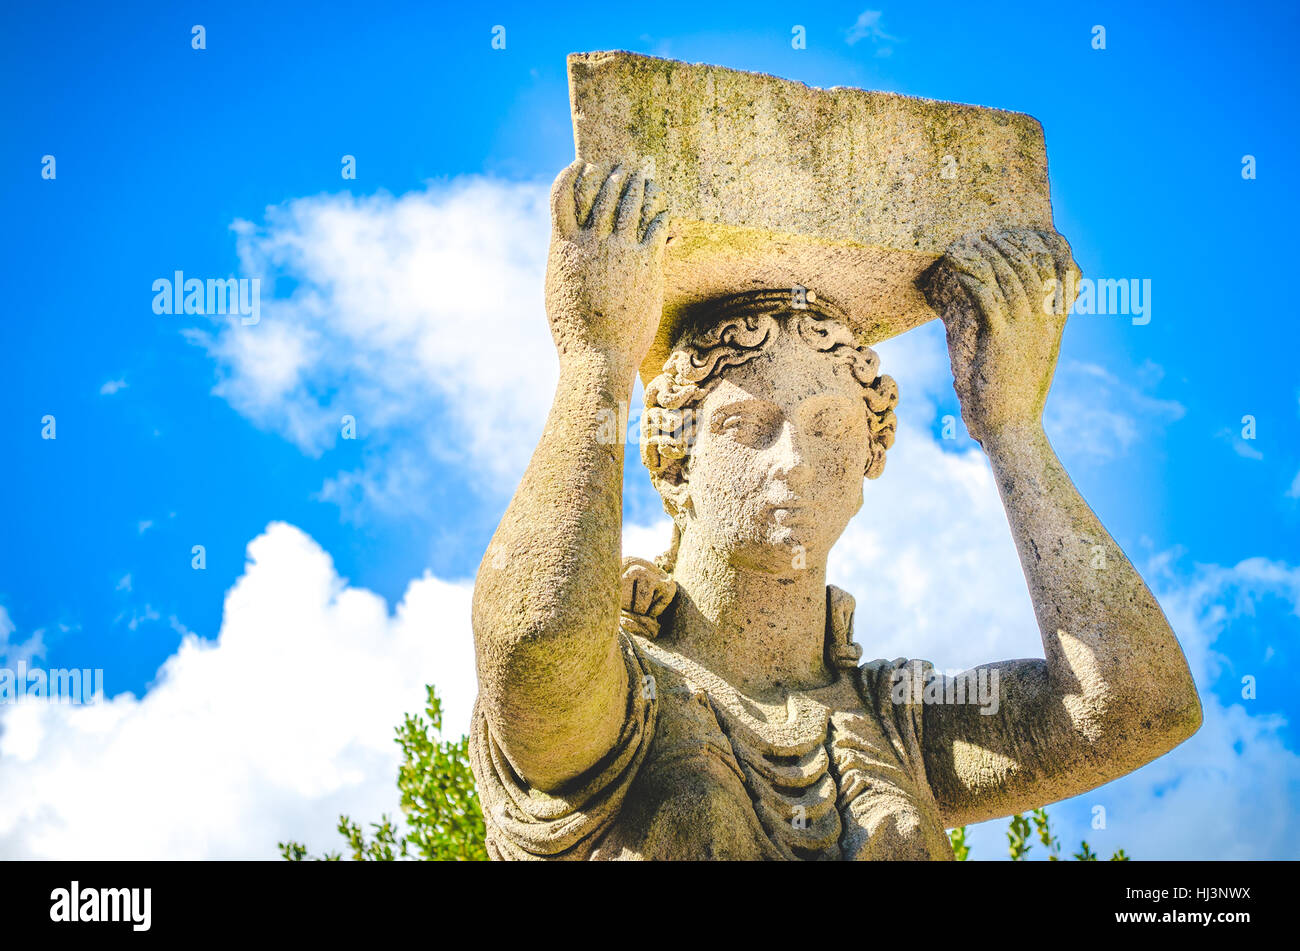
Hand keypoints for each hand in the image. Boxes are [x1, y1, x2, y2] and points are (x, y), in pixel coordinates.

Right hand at [545, 159, 669, 380]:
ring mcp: (619, 251)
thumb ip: (564, 262)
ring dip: (639, 187)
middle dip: (614, 176)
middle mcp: (590, 242)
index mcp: (563, 246)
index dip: (570, 175)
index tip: (581, 165)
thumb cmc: (574, 331)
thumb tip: (567, 250)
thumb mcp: (559, 289)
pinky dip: (659, 215)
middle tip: (624, 166)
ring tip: (645, 178)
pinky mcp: (645, 264)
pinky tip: (663, 211)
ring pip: (630, 205)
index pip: (561, 194)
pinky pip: (655, 228)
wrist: (598, 355)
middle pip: (603, 193)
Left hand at [929, 228, 1079, 444]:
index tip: (1023, 233)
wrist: (1014, 424)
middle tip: (985, 234)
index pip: (1062, 270)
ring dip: (985, 255)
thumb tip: (1018, 313)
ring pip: (1006, 276)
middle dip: (1006, 245)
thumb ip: (1033, 329)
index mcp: (1055, 321)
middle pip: (1030, 266)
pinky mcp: (1001, 337)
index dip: (1043, 246)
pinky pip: (987, 296)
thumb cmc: (1018, 393)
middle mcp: (1044, 319)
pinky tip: (959, 267)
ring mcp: (1025, 327)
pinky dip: (972, 276)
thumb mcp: (1034, 355)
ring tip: (967, 243)